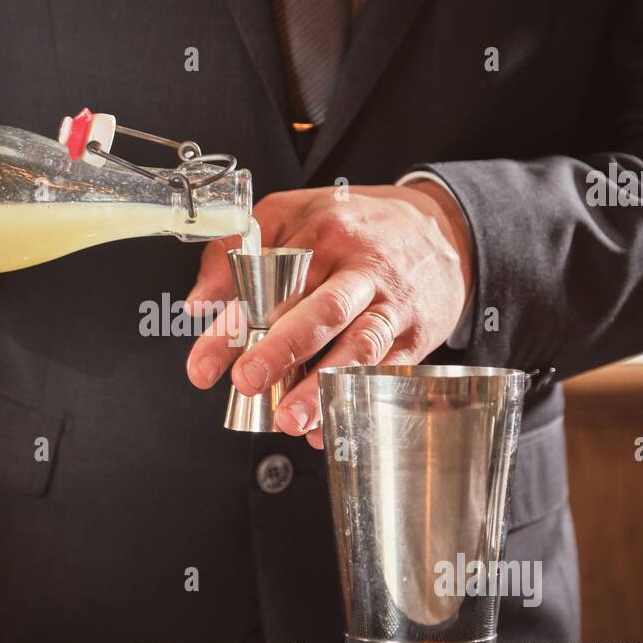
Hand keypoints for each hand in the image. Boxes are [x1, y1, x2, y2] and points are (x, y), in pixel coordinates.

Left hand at [184, 181, 472, 448]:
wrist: (442, 229)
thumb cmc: (357, 226)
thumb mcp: (294, 214)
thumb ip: (237, 250)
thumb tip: (200, 304)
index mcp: (321, 236)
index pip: (269, 283)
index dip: (233, 327)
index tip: (204, 366)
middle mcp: (359, 270)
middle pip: (322, 311)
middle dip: (282, 350)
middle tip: (248, 382)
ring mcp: (391, 304)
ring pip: (359, 346)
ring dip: (322, 388)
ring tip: (290, 420)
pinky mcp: (415, 335)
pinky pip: (385, 372)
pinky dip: (355, 402)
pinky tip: (327, 428)